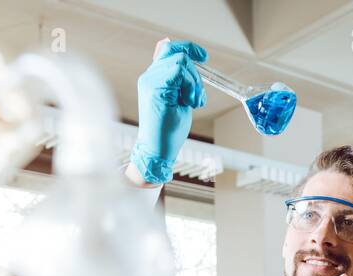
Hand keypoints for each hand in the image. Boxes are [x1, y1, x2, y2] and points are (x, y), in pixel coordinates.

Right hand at [126, 38, 206, 185]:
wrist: (157, 150)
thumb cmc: (168, 129)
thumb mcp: (177, 98)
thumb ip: (179, 78)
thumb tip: (181, 52)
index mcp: (152, 77)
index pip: (168, 49)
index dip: (188, 48)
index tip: (204, 57)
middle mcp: (148, 76)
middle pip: (177, 53)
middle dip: (195, 71)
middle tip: (198, 96)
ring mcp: (150, 81)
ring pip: (181, 62)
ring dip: (195, 82)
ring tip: (194, 102)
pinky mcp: (156, 89)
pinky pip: (180, 71)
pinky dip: (191, 86)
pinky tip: (190, 102)